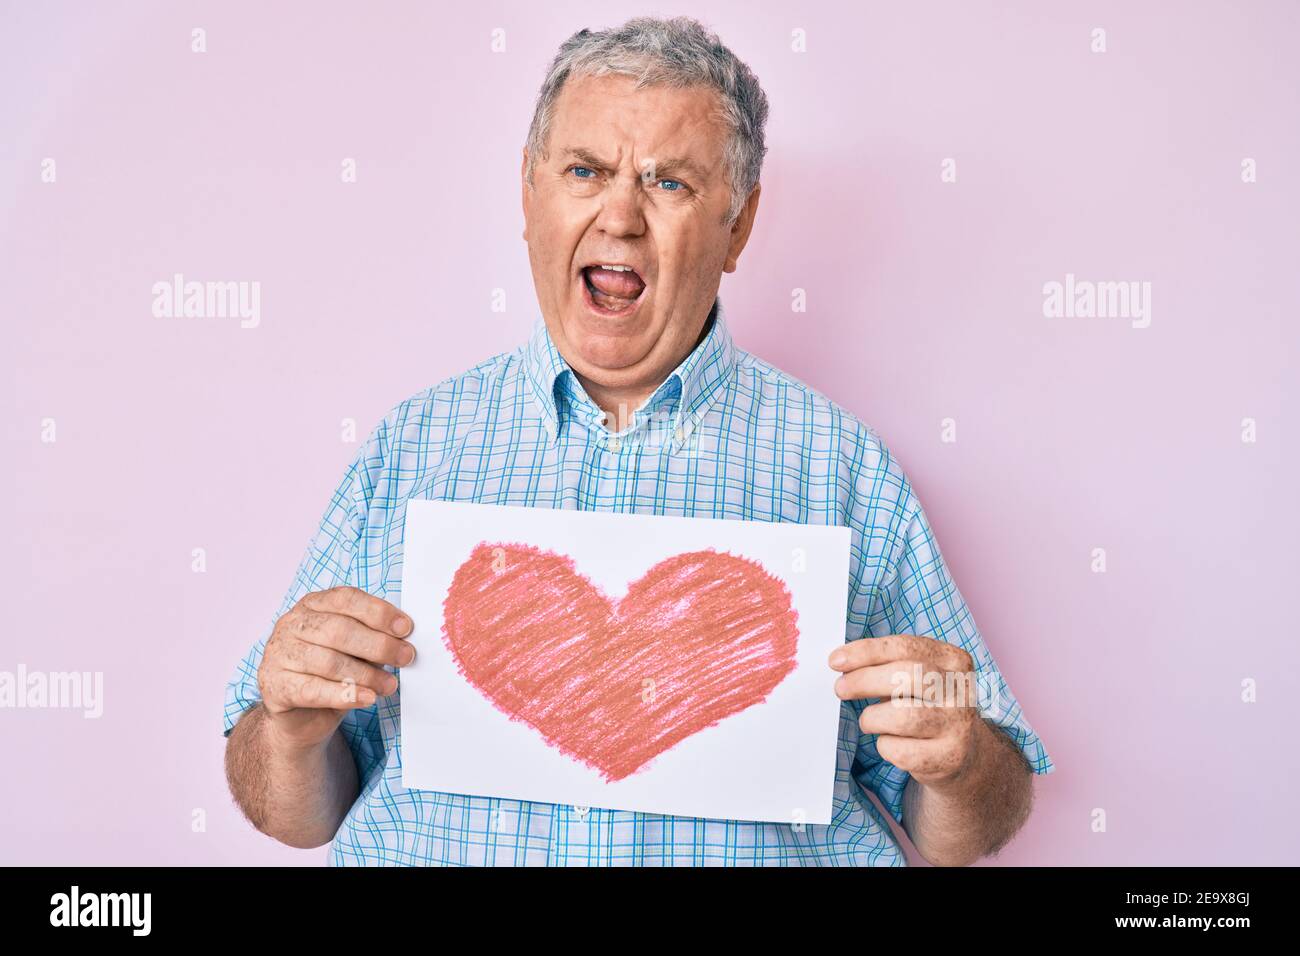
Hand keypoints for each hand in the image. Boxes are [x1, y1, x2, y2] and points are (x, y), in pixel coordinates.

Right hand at [256, 586, 415, 749]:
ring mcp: (279, 654)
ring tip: (389, 685)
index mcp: (312, 605)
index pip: (345, 599)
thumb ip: (371, 638)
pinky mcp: (275, 686)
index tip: (405, 628)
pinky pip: (313, 690)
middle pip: (338, 630)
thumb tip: (404, 639)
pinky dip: (345, 695)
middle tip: (405, 657)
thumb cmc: (330, 674)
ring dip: (366, 674)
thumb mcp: (352, 649)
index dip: (378, 612)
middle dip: (378, 644)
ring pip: (328, 661)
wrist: (298, 715)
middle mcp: (291, 625)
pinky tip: (367, 698)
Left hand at [828, 634, 980, 788]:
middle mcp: (960, 690)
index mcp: (953, 660)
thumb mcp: (918, 677)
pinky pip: (901, 751)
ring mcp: (958, 725)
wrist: (964, 752)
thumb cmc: (927, 705)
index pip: (906, 647)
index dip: (866, 652)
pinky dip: (885, 746)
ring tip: (869, 720)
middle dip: (864, 680)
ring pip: (903, 716)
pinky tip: (891, 742)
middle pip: (907, 676)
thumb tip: (842, 662)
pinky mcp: (949, 757)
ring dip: (873, 718)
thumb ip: (888, 664)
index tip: (836, 660)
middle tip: (841, 688)